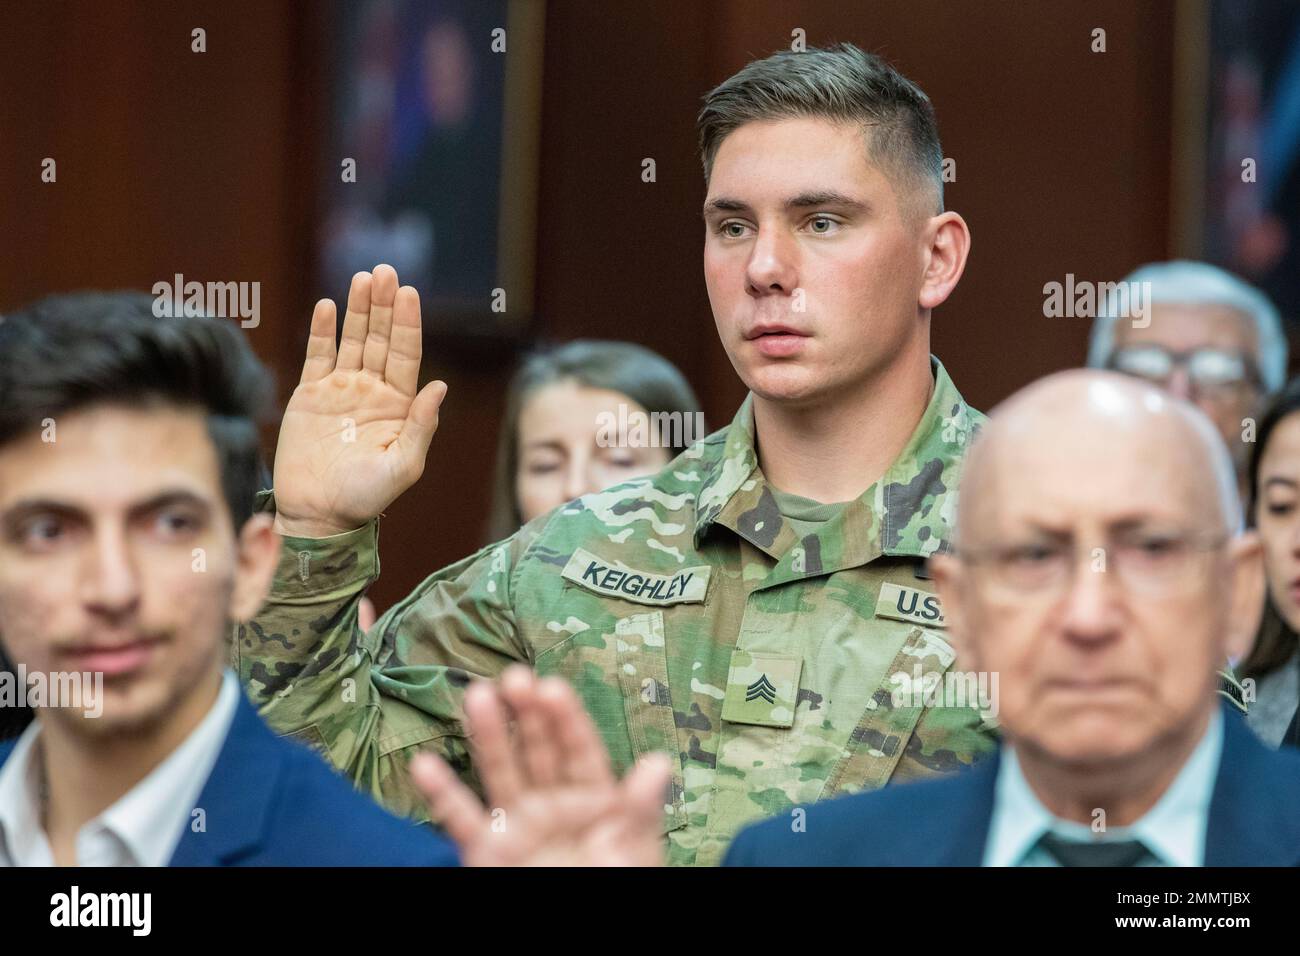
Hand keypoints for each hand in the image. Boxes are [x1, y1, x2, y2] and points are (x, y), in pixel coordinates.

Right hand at [273, 265, 446, 536]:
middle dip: (383, 305)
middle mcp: (372, 391)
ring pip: (352, 340)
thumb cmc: (366, 498)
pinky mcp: (310, 396)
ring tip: (362, 277)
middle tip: (384, 271)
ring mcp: (341, 390)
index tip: (408, 292)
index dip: (407, 323)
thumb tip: (440, 386)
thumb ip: (421, 426)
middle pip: (381, 338)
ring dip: (357, 309)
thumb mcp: (403, 467)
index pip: (406, 354)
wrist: (319, 515)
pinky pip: (318, 356)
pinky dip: (321, 331)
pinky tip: (326, 306)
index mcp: (399, 404)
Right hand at [411, 667, 669, 866]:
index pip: (579, 749)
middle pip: (537, 750)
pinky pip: (460, 819)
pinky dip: (442, 793)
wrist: (580, 940)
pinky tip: (424, 764)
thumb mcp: (632, 848)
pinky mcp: (487, 850)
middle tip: (515, 677)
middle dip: (525, 713)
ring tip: (479, 696)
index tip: (552, 688)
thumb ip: (639, 808)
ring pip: (500, 771)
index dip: (566, 718)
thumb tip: (660, 763)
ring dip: (488, 735)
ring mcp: (518, 824)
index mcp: (594, 799)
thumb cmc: (615, 888)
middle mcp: (553, 804)